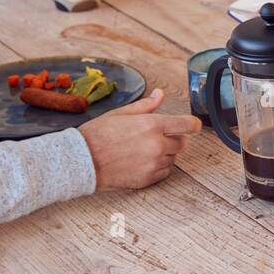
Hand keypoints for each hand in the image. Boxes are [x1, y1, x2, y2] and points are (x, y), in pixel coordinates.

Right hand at [78, 88, 201, 191]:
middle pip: (183, 143)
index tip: (193, 125)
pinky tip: (140, 161)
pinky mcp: (148, 179)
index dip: (192, 124)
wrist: (80, 161)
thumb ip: (146, 105)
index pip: (188, 124)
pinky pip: (164, 172)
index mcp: (152, 125)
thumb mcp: (120, 113)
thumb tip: (160, 94)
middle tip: (154, 137)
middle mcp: (157, 145)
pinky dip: (158, 167)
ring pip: (173, 158)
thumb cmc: (97, 135)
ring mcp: (154, 163)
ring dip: (165, 153)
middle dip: (173, 138)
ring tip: (141, 150)